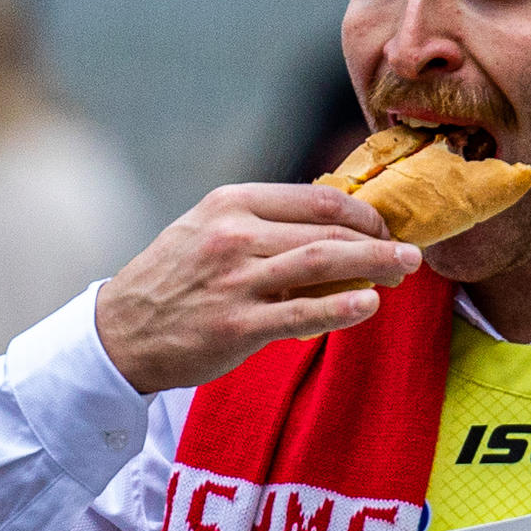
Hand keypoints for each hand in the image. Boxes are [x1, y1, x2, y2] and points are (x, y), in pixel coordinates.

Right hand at [90, 185, 422, 393]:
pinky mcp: (237, 325)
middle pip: (327, 230)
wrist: (120, 332)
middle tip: (409, 253)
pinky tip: (369, 305)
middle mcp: (234, 236)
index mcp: (230, 203)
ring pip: (323, 264)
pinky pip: (303, 312)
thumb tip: (331, 222)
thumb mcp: (206, 229)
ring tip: (405, 271)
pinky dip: (342, 307)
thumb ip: (261, 222)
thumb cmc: (172, 280)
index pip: (316, 198)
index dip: (361, 212)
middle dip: (377, 240)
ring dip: (374, 265)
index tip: (382, 228)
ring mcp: (236, 281)